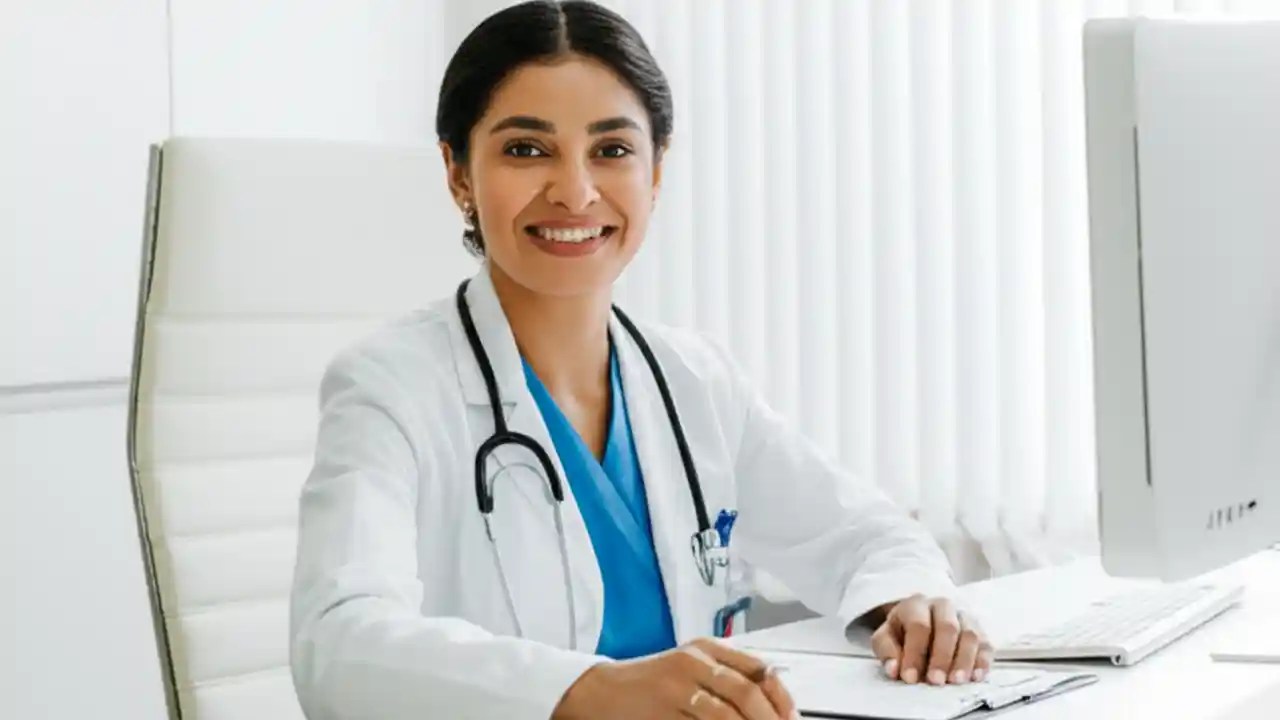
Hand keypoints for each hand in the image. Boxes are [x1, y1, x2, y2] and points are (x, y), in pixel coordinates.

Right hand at [552, 637, 798, 719]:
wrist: (599, 691)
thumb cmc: (648, 683)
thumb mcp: (689, 668)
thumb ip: (726, 676)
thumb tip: (771, 698)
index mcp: (705, 648)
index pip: (758, 668)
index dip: (781, 696)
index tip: (792, 717)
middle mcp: (693, 661)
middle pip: (746, 692)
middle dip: (769, 719)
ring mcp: (677, 686)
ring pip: (727, 714)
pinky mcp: (664, 710)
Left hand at [870, 595, 992, 685]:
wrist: (919, 621)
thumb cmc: (902, 632)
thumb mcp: (886, 638)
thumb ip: (887, 651)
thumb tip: (894, 669)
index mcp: (916, 605)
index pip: (918, 626)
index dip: (915, 653)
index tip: (910, 678)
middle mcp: (942, 606)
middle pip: (947, 628)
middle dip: (941, 657)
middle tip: (935, 681)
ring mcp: (964, 617)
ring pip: (970, 635)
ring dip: (964, 660)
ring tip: (956, 681)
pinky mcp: (980, 631)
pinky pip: (986, 644)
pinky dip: (983, 662)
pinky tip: (976, 677)